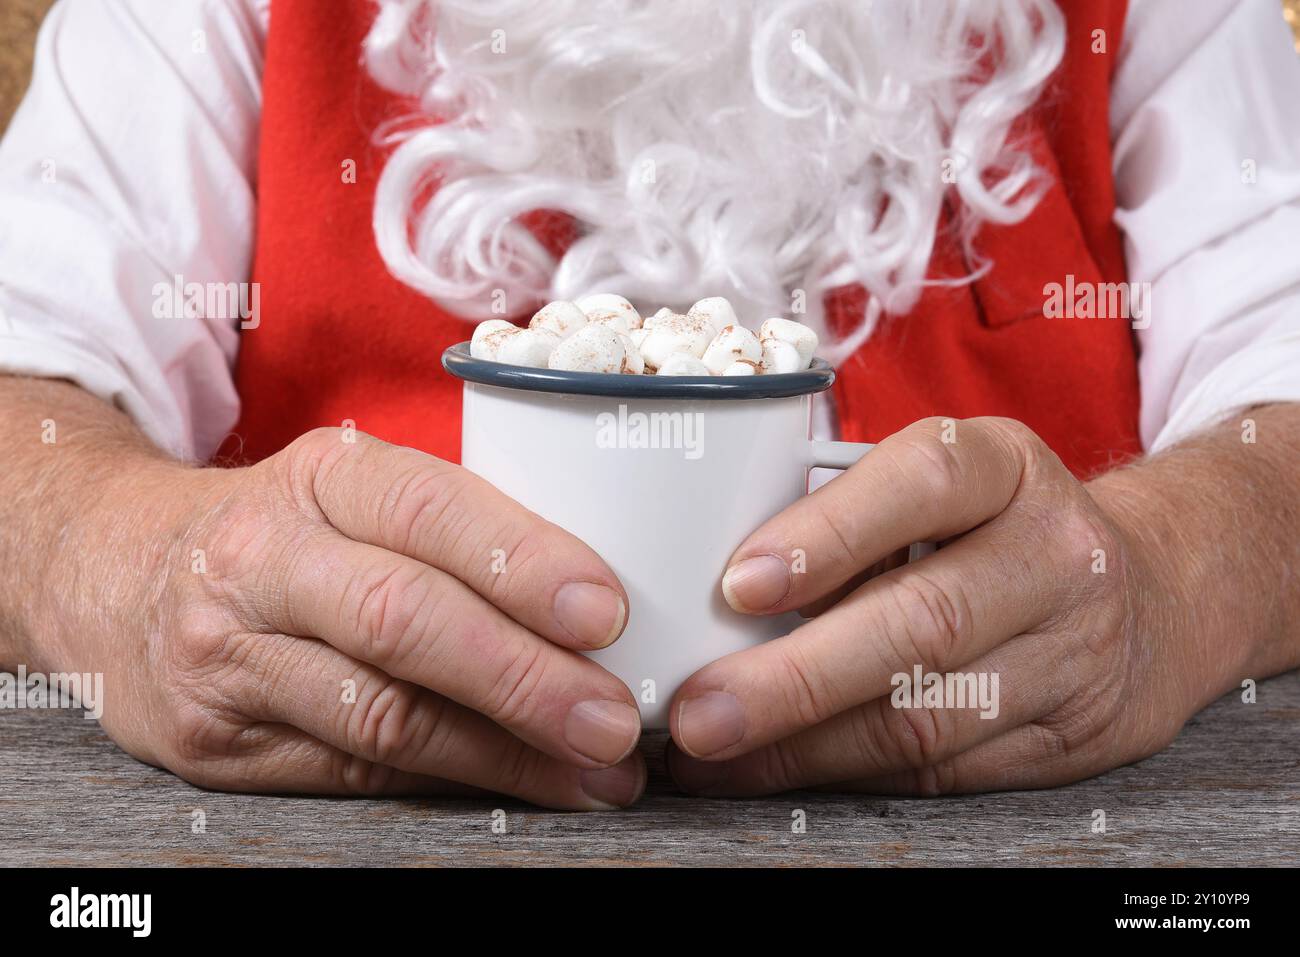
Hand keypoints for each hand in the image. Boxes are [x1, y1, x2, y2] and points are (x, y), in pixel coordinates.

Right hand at [38, 426, 644, 808]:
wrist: (118, 574)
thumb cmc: (285, 531)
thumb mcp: (354, 488)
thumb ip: (458, 526)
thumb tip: (600, 602)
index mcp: (322, 476)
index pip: (429, 509)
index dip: (524, 561)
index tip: (607, 611)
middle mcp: (262, 558)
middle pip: (405, 620)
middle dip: (525, 677)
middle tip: (615, 718)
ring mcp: (228, 654)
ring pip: (383, 713)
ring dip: (505, 751)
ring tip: (594, 770)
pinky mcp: (215, 742)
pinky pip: (354, 770)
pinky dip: (451, 781)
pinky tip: (520, 784)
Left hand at [666, 416, 1244, 795]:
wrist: (1145, 594)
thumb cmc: (997, 528)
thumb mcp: (940, 485)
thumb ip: (847, 518)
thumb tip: (713, 595)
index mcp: (1006, 466)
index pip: (923, 482)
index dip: (828, 534)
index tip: (739, 584)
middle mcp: (1055, 552)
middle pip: (924, 620)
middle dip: (795, 678)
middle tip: (700, 711)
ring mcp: (1074, 649)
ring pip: (930, 713)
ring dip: (807, 745)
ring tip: (717, 753)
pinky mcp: (1072, 733)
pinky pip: (944, 767)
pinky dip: (849, 774)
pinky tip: (782, 769)